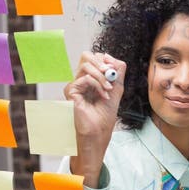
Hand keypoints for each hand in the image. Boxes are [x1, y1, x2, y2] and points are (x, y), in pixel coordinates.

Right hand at [66, 52, 125, 186]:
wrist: (98, 133)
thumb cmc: (105, 116)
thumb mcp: (116, 90)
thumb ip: (117, 73)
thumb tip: (110, 57)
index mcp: (91, 78)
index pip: (95, 58)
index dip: (106, 61)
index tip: (114, 73)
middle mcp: (81, 79)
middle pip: (87, 56)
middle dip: (102, 63)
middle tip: (111, 74)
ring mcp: (75, 84)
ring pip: (86, 64)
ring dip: (101, 76)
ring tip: (109, 89)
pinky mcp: (71, 91)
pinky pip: (85, 78)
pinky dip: (97, 85)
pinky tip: (103, 96)